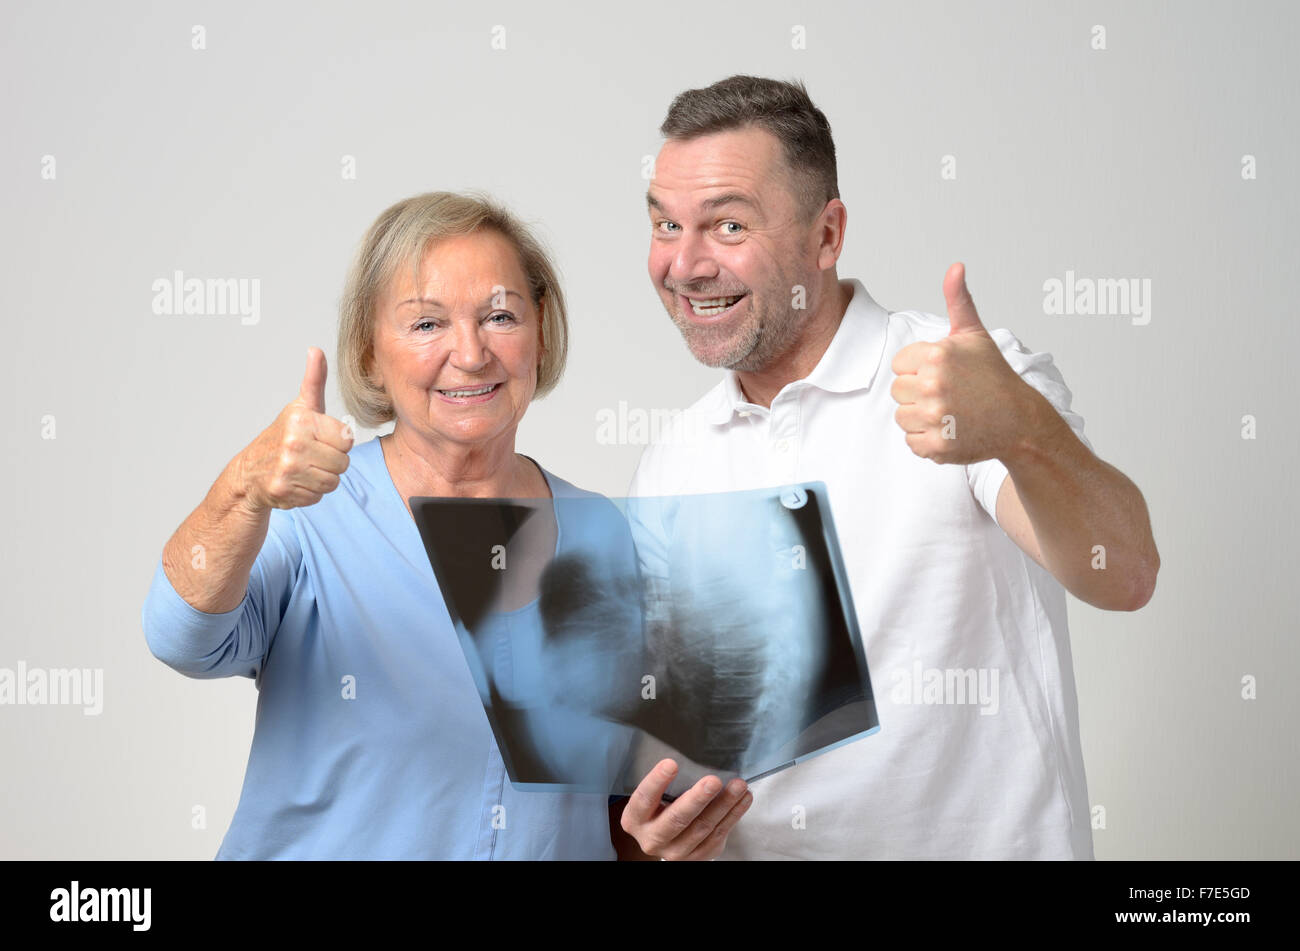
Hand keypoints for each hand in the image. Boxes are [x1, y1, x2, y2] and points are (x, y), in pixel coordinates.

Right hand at [236, 347, 354, 511]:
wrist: (249, 472)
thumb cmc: (283, 435)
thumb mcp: (300, 407)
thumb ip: (314, 380)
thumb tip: (316, 350)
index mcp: (302, 421)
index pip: (348, 439)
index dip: (338, 442)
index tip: (321, 439)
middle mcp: (293, 444)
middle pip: (343, 463)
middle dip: (332, 463)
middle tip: (312, 456)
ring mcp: (287, 468)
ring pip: (333, 482)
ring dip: (322, 479)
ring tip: (305, 469)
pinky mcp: (283, 490)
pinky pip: (318, 497)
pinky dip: (310, 493)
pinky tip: (296, 482)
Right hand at [620, 759, 752, 860]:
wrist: (665, 839)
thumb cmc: (659, 808)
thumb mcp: (652, 797)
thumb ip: (663, 783)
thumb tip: (692, 754)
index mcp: (635, 819)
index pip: (645, 799)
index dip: (657, 781)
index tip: (671, 763)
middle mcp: (652, 839)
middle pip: (677, 819)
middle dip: (697, 799)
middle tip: (713, 781)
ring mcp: (675, 851)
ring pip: (703, 827)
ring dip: (724, 805)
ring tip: (738, 785)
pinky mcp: (697, 857)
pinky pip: (718, 835)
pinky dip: (733, 815)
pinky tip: (743, 799)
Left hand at [889, 262, 1037, 464]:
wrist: (1019, 421)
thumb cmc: (994, 377)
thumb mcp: (975, 335)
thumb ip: (958, 300)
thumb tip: (956, 267)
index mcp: (937, 356)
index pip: (900, 364)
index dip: (919, 369)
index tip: (944, 374)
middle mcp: (933, 385)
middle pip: (897, 390)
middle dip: (918, 392)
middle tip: (949, 395)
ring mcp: (935, 417)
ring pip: (901, 416)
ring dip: (920, 417)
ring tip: (949, 412)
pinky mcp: (937, 446)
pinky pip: (911, 442)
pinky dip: (927, 441)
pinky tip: (950, 430)